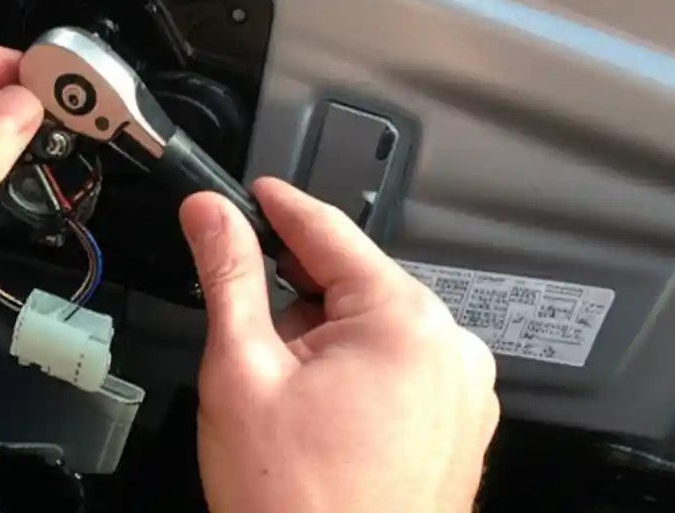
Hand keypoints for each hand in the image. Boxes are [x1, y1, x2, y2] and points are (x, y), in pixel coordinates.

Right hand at [180, 178, 498, 512]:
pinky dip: (354, 376)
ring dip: (323, 341)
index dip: (279, 206)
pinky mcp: (460, 428)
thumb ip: (228, 276)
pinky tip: (319, 421)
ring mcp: (465, 393)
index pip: (330, 232)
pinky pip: (399, 371)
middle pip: (353, 285)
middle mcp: (453, 349)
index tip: (250, 192)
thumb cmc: (295, 500)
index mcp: (406, 321)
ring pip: (373, 331)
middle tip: (251, 344)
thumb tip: (209, 213)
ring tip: (285, 403)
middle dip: (296, 298)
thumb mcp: (242, 371)